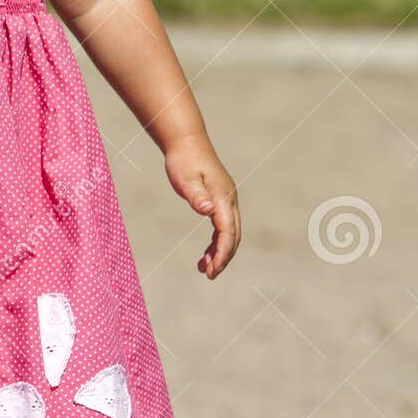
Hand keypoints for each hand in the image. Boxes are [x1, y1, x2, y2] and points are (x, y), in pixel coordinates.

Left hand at [163, 135, 240, 279]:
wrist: (186, 142)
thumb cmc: (184, 160)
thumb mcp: (185, 178)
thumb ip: (195, 195)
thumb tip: (207, 211)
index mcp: (222, 197)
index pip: (227, 231)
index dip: (222, 252)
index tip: (212, 270)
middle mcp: (229, 200)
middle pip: (233, 236)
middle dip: (224, 257)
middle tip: (210, 275)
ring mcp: (226, 201)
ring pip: (229, 233)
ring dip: (220, 252)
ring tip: (205, 270)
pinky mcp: (219, 201)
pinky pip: (222, 227)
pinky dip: (216, 243)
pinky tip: (205, 255)